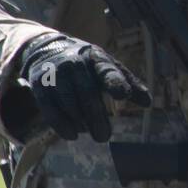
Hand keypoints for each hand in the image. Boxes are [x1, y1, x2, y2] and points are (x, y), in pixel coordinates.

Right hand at [17, 36, 151, 141]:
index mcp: (96, 57)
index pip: (107, 69)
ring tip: (91, 133)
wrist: (47, 49)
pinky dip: (61, 124)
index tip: (124, 95)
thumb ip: (128, 83)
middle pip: (87, 92)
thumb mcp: (107, 67)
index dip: (115, 81)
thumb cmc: (87, 64)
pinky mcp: (40, 84)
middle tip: (104, 137)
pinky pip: (49, 108)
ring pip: (68, 102)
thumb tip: (148, 103)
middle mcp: (75, 62)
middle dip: (96, 117)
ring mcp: (56, 73)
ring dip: (80, 122)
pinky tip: (72, 135)